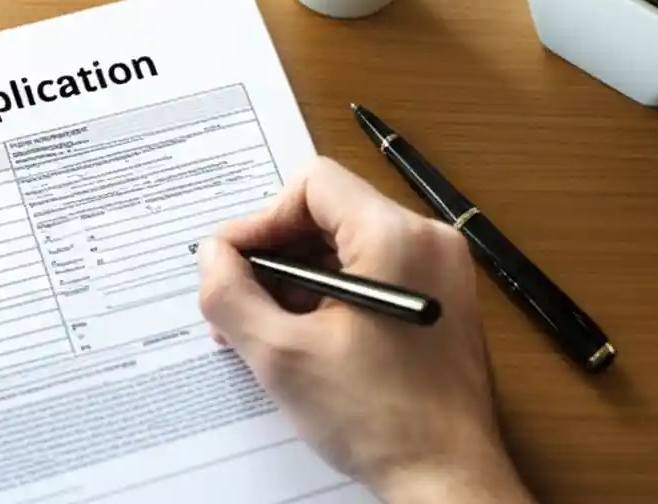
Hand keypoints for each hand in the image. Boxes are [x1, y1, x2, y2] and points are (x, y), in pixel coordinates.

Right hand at [198, 157, 532, 503]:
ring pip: (345, 245)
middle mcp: (426, 241)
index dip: (260, 219)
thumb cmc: (382, 421)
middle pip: (327, 212)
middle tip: (236, 299)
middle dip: (273, 253)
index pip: (311, 184)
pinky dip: (328, 295)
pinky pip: (370, 273)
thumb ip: (231, 294)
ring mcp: (438, 271)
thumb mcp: (282, 355)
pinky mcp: (438, 300)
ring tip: (260, 327)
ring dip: (295, 278)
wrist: (446, 480)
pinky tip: (297, 337)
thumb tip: (211, 257)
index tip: (232, 263)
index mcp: (395, 238)